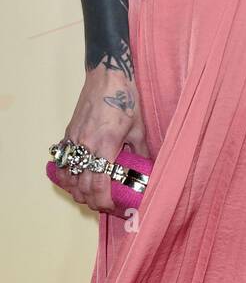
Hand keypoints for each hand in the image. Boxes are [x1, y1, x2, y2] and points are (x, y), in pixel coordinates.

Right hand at [53, 70, 149, 216]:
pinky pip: (62, 162)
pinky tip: (76, 180)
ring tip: (92, 196)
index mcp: (105, 146)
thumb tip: (147, 170)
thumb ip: (141, 151)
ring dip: (78, 192)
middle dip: (94, 202)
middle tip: (108, 204)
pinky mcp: (68, 134)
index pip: (99, 187)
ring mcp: (73, 140)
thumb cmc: (125, 98)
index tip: (116, 208)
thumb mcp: (139, 127)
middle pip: (81, 187)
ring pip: (68, 178)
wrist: (107, 74)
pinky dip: (66, 176)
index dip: (105, 203)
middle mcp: (85, 146)